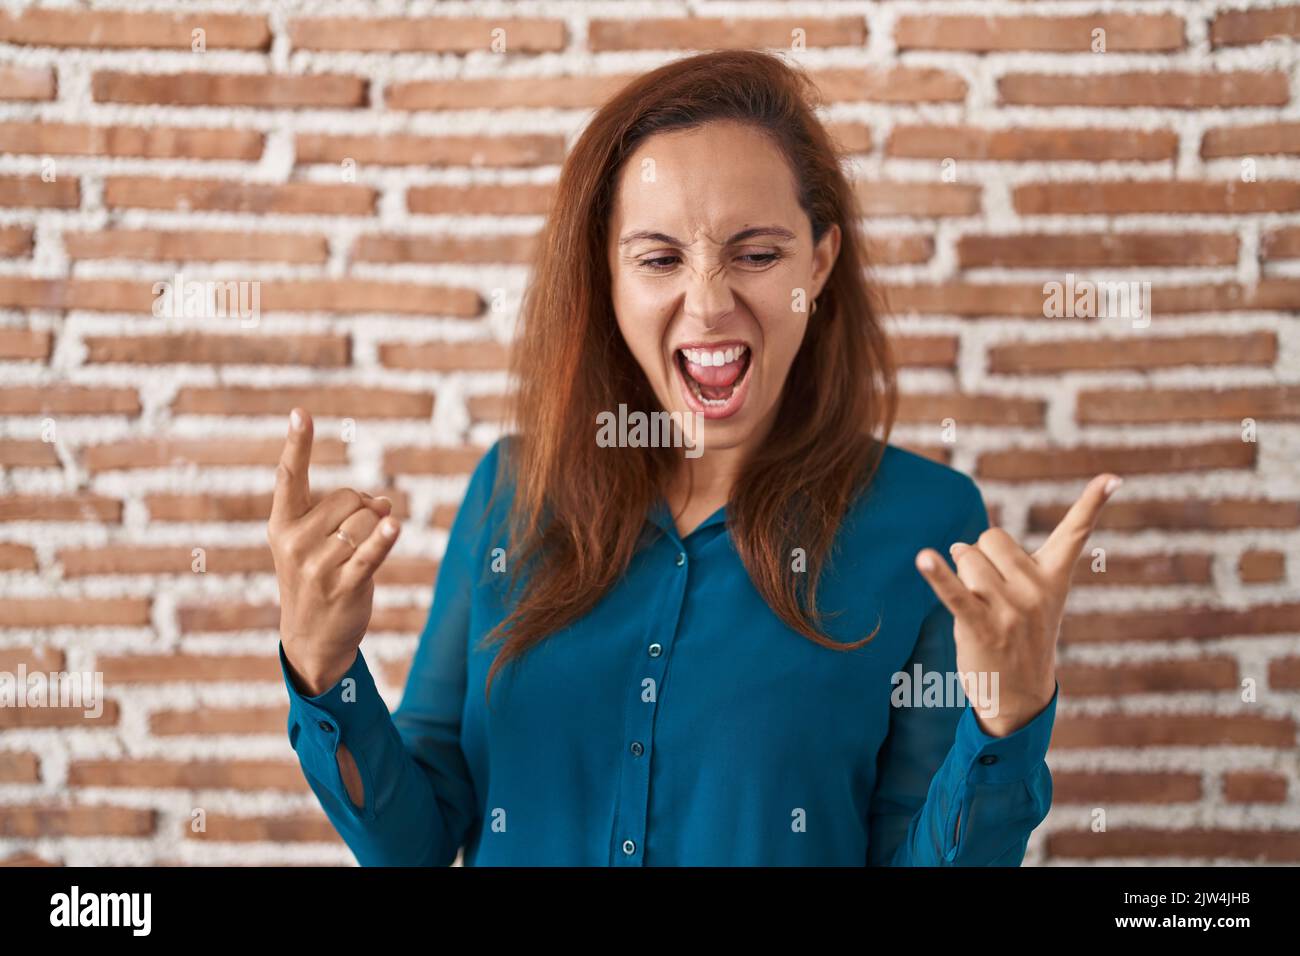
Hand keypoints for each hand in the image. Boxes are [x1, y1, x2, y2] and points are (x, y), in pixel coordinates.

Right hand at [267, 407, 400, 695]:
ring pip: (365, 522)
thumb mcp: (314, 542)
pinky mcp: (342, 587)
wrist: (311, 638)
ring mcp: (316, 567)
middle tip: (365, 529)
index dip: (297, 443)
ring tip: (369, 546)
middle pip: (349, 497)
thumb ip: (342, 513)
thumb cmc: (317, 577)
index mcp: (282, 524)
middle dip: (365, 506)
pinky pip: (369, 554)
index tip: (300, 412)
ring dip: (378, 528)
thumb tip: (384, 503)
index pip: (290, 476)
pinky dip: (384, 540)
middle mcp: (294, 542)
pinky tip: (393, 528)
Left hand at [914, 473, 1122, 736]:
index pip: (1075, 534)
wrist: (1020, 696)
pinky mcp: (981, 627)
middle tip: (990, 590)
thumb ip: (1007, 563)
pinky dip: (937, 575)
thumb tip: (957, 547)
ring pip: (967, 558)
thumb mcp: (1032, 598)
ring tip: (977, 604)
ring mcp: (1010, 610)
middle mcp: (1036, 590)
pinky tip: (924, 559)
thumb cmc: (1022, 636)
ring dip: (960, 573)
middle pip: (991, 537)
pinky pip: (954, 593)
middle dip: (981, 555)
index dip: (1093, 504)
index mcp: (1054, 578)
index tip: (1113, 478)